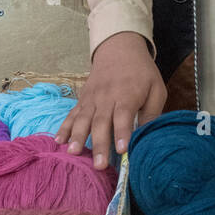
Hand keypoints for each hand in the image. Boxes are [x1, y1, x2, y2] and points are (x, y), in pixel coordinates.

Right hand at [55, 32, 166, 170]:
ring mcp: (92, 98)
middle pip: (101, 122)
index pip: (124, 116)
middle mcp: (107, 97)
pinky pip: (72, 114)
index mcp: (127, 95)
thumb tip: (147, 137)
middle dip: (99, 144)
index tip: (122, 150)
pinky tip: (58, 141)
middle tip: (98, 165)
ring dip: (78, 137)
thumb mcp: (156, 88)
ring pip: (83, 119)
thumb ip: (152, 113)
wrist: (119, 49)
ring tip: (73, 153)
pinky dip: (64, 127)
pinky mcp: (82, 99)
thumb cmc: (141, 73)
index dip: (123, 133)